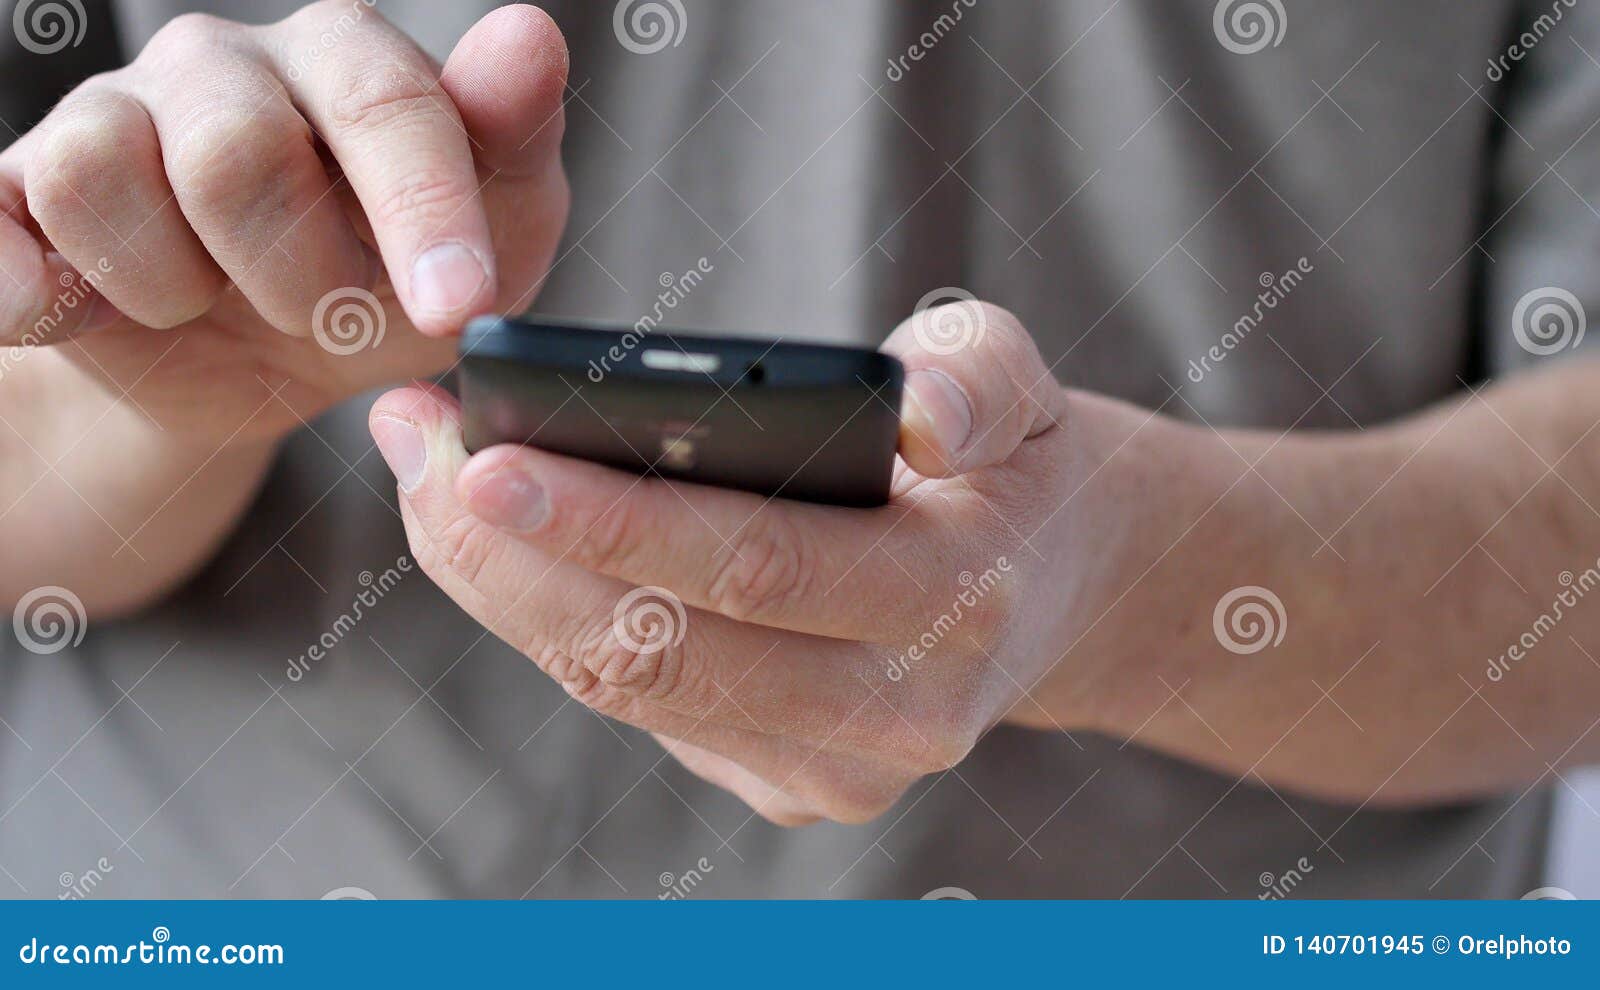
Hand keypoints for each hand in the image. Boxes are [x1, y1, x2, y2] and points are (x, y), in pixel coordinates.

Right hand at [0, 1, 568, 449]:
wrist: (271, 359)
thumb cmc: (394, 279)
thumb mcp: (492, 235)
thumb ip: (512, 138)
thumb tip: (530, 38)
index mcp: (346, 60)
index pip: (383, 104)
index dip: (422, 212)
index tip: (455, 306)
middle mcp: (222, 65)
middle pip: (235, 153)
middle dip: (298, 274)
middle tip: (325, 309)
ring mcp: (113, 118)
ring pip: (103, 176)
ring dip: (180, 290)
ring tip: (221, 302)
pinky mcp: (27, 190)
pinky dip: (25, 282)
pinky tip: (69, 308)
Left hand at [370, 303, 1111, 824]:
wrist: (1049, 582)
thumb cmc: (1008, 457)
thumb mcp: (1015, 377)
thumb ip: (975, 376)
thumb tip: (917, 415)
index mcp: (955, 601)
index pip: (756, 568)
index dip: (611, 523)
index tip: (482, 455)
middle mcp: (896, 713)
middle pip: (655, 649)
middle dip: (507, 555)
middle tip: (411, 443)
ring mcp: (837, 769)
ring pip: (625, 687)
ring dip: (501, 586)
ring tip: (423, 471)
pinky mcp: (787, 783)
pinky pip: (637, 704)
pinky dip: (548, 621)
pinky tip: (494, 541)